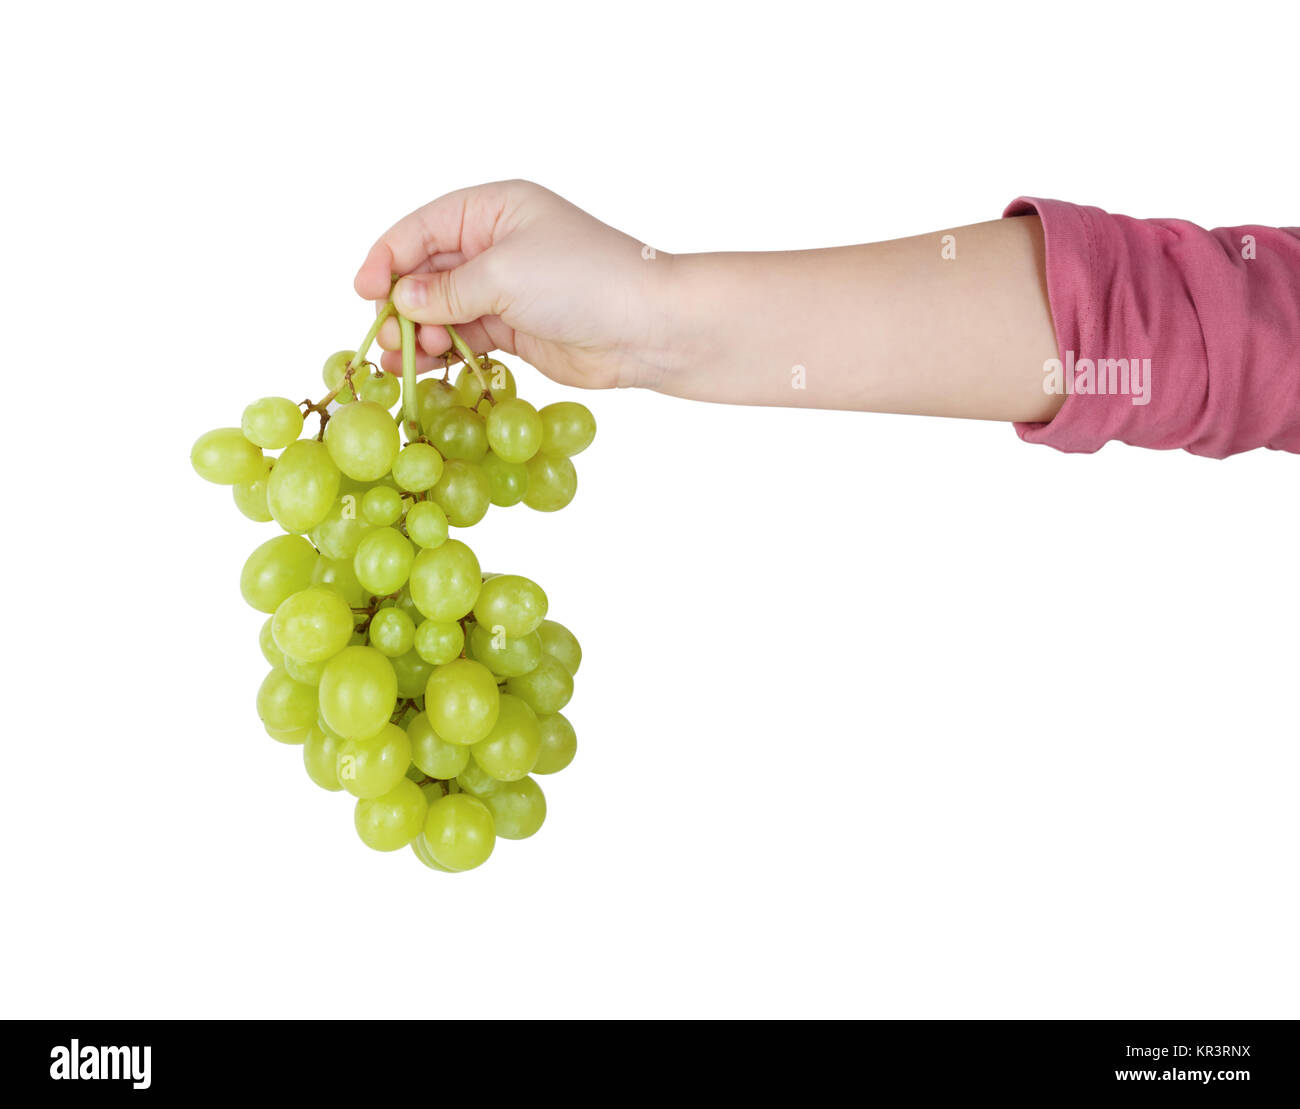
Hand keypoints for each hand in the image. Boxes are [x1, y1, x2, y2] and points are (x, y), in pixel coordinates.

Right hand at [354, 180, 675, 389]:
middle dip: (401, 303)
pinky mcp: (517, 328)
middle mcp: (497, 244)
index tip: (362, 291)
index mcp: (494, 209)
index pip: (422, 227)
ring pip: (443, 309)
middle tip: (387, 337)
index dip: (386, 258)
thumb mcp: (505, 274)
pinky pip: (467, 337)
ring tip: (402, 360)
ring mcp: (506, 288)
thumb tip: (402, 302)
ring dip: (419, 334)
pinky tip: (426, 370)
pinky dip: (445, 353)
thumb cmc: (583, 280)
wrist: (647, 328)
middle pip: (427, 271)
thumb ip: (447, 289)